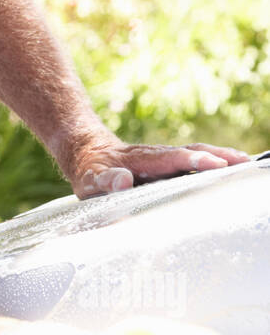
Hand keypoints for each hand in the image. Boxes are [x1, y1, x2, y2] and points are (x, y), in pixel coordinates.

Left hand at [59, 132, 250, 200]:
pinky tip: (232, 168)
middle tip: (242, 162)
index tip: (214, 164)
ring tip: (246, 163)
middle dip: (217, 156)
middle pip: (190, 152)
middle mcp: (156, 156)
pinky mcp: (168, 165)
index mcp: (139, 160)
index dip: (192, 161)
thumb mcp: (90, 179)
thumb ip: (105, 181)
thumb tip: (123, 181)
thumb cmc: (90, 171)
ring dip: (221, 157)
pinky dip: (214, 162)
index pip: (170, 159)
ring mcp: (164, 159)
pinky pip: (193, 161)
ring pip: (196, 154)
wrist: (88, 153)